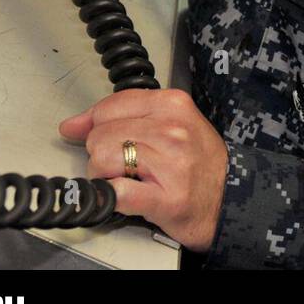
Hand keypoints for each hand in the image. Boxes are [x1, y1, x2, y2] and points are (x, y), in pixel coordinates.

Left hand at [59, 88, 228, 251]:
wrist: (231, 197)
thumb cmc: (199, 161)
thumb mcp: (170, 123)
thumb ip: (122, 117)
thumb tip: (72, 125)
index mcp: (173, 105)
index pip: (109, 107)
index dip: (95, 125)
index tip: (97, 137)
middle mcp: (172, 130)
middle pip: (100, 136)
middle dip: (100, 154)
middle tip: (123, 164)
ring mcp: (170, 164)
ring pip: (101, 161)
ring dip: (104, 176)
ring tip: (126, 179)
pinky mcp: (165, 198)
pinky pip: (117, 193)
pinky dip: (112, 197)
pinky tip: (125, 196)